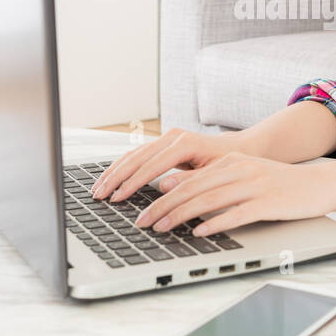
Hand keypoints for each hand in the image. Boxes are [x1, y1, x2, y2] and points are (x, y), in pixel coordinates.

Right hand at [91, 127, 246, 203]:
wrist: (238, 148)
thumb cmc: (230, 163)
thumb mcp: (215, 175)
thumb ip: (190, 180)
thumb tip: (163, 187)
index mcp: (185, 143)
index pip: (151, 165)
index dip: (132, 183)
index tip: (118, 197)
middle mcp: (173, 137)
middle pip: (136, 157)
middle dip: (115, 177)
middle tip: (99, 195)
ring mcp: (166, 138)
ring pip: (133, 155)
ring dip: (113, 172)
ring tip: (97, 189)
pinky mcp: (163, 144)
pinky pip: (137, 155)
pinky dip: (121, 168)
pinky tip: (110, 179)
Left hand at [135, 152, 335, 236]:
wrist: (321, 184)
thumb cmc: (279, 185)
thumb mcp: (241, 176)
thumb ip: (209, 180)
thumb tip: (169, 186)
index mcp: (229, 162)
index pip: (187, 178)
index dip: (160, 196)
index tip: (140, 211)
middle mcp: (239, 169)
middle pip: (193, 188)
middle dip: (163, 206)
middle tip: (142, 223)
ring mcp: (254, 185)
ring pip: (209, 199)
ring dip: (181, 215)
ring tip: (161, 229)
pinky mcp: (268, 202)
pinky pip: (237, 213)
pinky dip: (216, 223)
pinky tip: (200, 233)